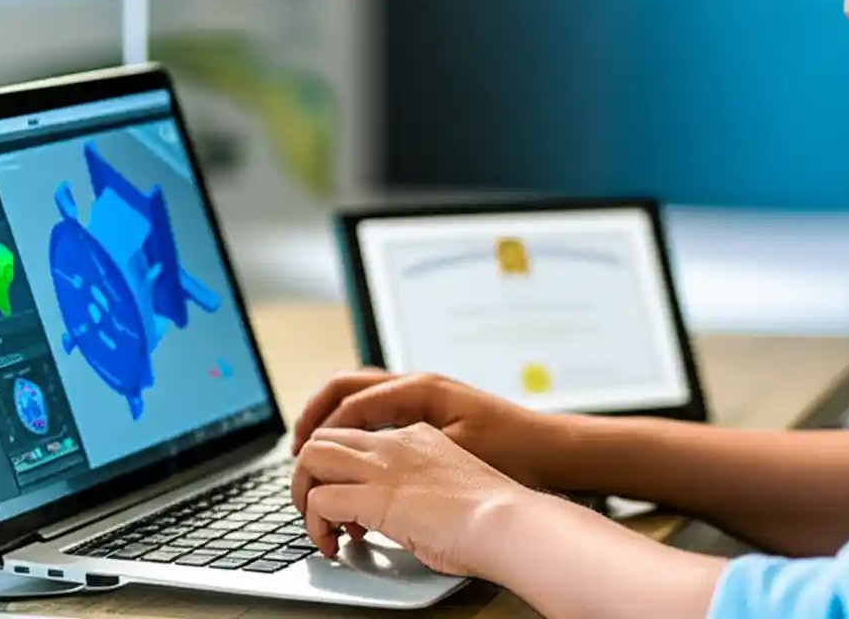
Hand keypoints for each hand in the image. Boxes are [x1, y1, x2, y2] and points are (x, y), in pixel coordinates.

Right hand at [291, 371, 560, 487]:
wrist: (550, 450)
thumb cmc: (512, 451)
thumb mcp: (455, 451)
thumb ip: (406, 452)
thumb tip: (360, 463)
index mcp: (419, 390)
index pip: (351, 403)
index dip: (321, 431)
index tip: (303, 459)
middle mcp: (416, 385)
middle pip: (346, 386)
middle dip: (315, 414)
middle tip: (297, 449)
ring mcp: (421, 395)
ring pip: (360, 394)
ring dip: (333, 418)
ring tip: (313, 450)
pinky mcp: (428, 410)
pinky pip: (378, 408)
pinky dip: (355, 424)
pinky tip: (351, 452)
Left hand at [291, 422, 536, 575]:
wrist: (508, 521)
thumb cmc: (495, 514)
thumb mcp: (453, 484)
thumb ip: (423, 488)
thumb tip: (407, 516)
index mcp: (417, 436)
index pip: (357, 435)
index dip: (341, 466)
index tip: (346, 498)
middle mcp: (394, 444)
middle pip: (324, 436)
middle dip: (309, 473)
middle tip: (318, 508)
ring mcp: (382, 466)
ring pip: (310, 457)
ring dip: (303, 493)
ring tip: (317, 524)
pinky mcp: (373, 496)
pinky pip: (318, 501)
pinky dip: (315, 525)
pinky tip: (333, 544)